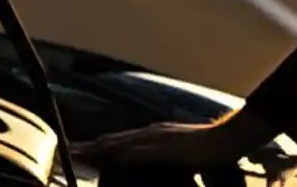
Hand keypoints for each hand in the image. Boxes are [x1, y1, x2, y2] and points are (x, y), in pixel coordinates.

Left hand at [72, 109, 275, 168]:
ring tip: (83, 152)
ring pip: (123, 143)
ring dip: (102, 148)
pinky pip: (144, 150)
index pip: (118, 142)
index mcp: (151, 136)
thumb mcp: (177, 153)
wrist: (226, 139)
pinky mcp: (169, 146)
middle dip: (92, 147)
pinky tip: (116, 156)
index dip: (98, 147)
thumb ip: (159, 156)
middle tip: (69, 151)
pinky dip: (128, 153)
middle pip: (114, 140)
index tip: (79, 152)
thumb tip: (142, 163)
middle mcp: (150, 134)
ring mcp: (158, 138)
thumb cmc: (205, 148)